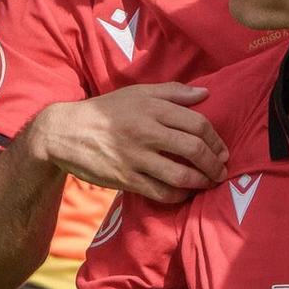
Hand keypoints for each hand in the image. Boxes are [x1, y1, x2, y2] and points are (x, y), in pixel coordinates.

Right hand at [29, 83, 226, 201]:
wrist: (66, 132)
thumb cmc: (106, 110)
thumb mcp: (137, 93)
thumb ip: (172, 92)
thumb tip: (205, 94)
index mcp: (151, 108)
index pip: (197, 123)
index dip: (215, 140)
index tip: (222, 150)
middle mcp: (145, 132)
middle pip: (193, 149)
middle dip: (214, 163)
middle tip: (221, 170)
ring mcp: (135, 157)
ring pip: (180, 175)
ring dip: (201, 182)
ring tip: (208, 183)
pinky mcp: (125, 178)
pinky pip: (160, 192)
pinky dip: (178, 195)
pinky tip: (184, 193)